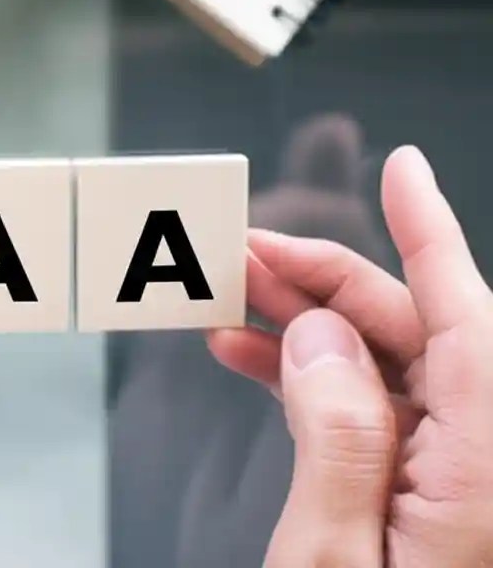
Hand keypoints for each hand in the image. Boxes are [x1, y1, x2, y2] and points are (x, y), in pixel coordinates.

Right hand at [208, 146, 492, 565]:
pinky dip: (311, 379)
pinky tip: (253, 361)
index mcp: (487, 471)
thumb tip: (324, 335)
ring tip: (230, 306)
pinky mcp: (425, 494)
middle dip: (328, 282)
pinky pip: (374, 410)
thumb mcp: (331, 559)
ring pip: (388, 366)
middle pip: (418, 335)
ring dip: (308, 327)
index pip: (468, 320)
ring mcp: (457, 478)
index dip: (433, 235)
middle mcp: (484, 461)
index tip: (401, 169)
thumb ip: (340, 437)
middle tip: (243, 255)